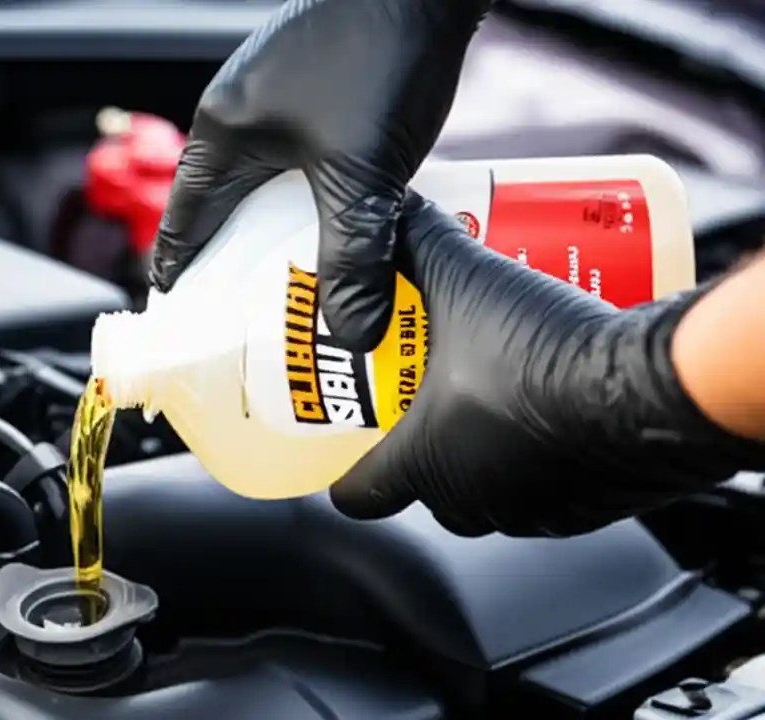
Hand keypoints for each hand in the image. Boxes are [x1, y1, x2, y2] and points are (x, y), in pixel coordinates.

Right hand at [150, 0, 490, 350]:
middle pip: (227, 207)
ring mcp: (281, 95)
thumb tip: (351, 330)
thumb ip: (352, 256)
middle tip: (254, 317)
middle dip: (242, 262)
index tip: (186, 318)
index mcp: (223, 131)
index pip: (183, 219)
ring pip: (273, 186)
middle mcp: (242, 111)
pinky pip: (308, 162)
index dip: (181, 273)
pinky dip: (320, 199)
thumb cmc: (378, 53)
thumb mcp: (360, 174)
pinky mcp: (322, 86)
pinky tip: (352, 225)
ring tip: (308, 282)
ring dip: (289, 231)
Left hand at [329, 193, 764, 536]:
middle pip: (424, 491)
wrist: (651, 388)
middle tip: (428, 405)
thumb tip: (395, 213)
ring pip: (485, 497)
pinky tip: (549, 418)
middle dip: (422, 452)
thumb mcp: (467, 280)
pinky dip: (539, 468)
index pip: (360, 493)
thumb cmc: (547, 350)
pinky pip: (544, 499)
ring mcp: (529, 514)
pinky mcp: (583, 515)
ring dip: (481, 460)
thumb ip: (419, 244)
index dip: (346, 474)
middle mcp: (470, 499)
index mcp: (424, 460)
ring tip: (491, 402)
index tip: (350, 453)